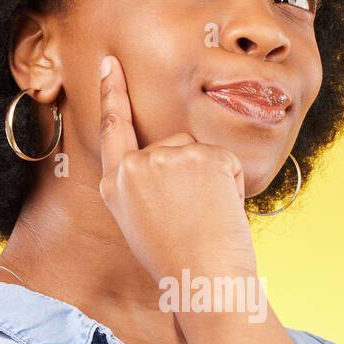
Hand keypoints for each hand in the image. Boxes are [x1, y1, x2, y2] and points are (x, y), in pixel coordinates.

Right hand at [98, 54, 258, 288]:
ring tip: (205, 218)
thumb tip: (169, 162)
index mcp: (116, 183)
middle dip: (190, 171)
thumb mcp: (141, 222)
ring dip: (210, 179)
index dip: (112, 92)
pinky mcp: (207, 156)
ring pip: (199, 153)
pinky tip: (222, 212)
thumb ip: (146, 184)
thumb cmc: (177, 263)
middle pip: (172, 144)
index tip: (111, 64)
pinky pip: (226, 162)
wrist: (204, 280)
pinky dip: (232, 185)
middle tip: (192, 218)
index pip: (113, 127)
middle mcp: (137, 165)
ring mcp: (172, 157)